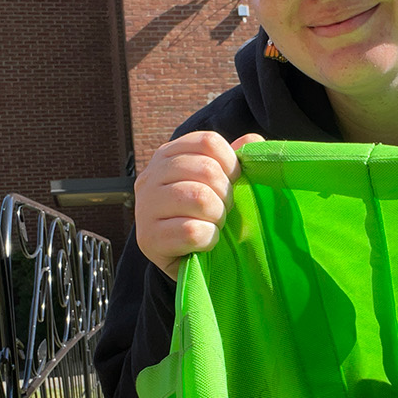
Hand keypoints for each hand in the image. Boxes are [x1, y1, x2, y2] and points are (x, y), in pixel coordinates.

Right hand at [134, 131, 263, 280]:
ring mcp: (145, 207)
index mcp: (167, 155)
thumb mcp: (218, 182)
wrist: (182, 257)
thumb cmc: (202, 213)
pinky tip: (203, 241)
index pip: (208, 142)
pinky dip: (209, 239)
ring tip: (213, 224)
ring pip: (200, 199)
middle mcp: (150, 176)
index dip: (232, 163)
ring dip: (218, 216)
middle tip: (223, 209)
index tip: (233, 182)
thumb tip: (253, 139)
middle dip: (226, 194)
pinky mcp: (147, 238)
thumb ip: (234, 159)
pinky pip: (192, 231)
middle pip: (207, 170)